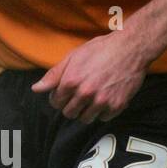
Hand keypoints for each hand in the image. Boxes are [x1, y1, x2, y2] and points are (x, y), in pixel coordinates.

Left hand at [31, 31, 147, 122]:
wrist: (131, 48)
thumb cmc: (101, 49)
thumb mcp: (73, 57)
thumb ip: (54, 75)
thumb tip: (36, 89)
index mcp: (71, 82)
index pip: (56, 102)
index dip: (59, 98)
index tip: (66, 93)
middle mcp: (85, 94)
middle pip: (69, 114)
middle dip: (71, 106)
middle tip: (79, 96)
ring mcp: (101, 101)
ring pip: (86, 119)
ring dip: (86, 111)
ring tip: (92, 98)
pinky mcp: (116, 106)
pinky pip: (103, 118)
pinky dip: (103, 112)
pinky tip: (105, 99)